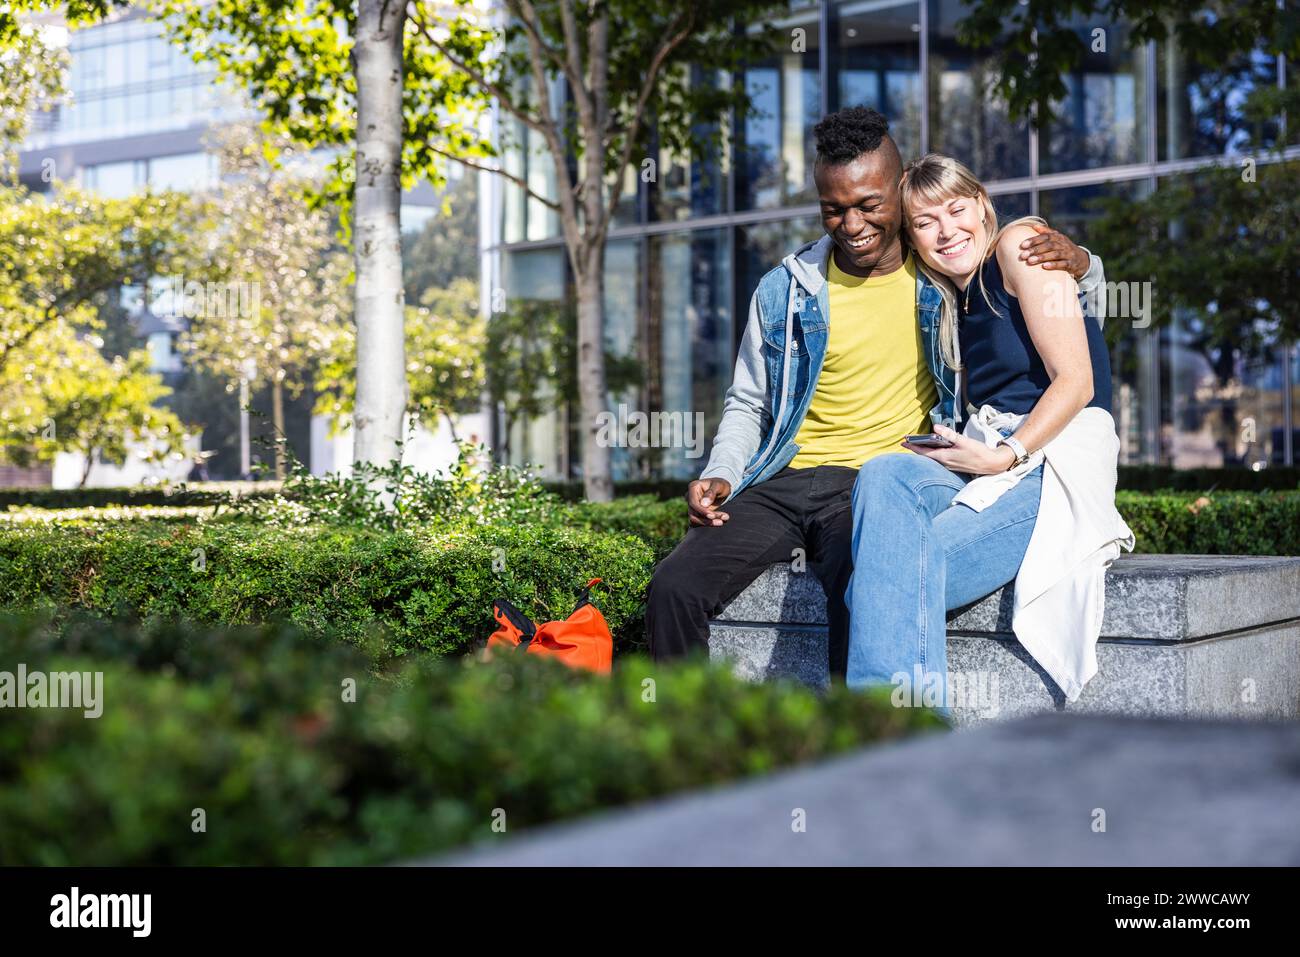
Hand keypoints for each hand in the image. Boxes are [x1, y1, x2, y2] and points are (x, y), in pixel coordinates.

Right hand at [687, 477, 732, 526]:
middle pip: (693, 513)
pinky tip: (721, 521)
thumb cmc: (720, 484)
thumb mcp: (719, 485)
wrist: (721, 488)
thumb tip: (703, 504)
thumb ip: (711, 493)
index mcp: (693, 487)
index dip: (701, 511)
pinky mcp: (696, 513)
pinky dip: (709, 523)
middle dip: (707, 519)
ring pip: (695, 520)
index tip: (712, 516)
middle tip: (723, 518)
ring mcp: (692, 506)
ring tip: (724, 519)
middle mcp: (690, 497)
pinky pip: (699, 522)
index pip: (693, 503)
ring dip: (709, 523)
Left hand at [901, 424, 1016, 474]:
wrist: (992, 464)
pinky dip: (933, 453)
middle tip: (907, 441)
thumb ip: (949, 434)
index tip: (903, 442)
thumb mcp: (964, 441)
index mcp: (945, 457)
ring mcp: (949, 465)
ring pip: (932, 457)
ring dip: (924, 450)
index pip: (923, 452)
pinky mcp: (954, 465)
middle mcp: (945, 463)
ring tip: (917, 443)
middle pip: (926, 455)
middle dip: (916, 448)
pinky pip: (938, 459)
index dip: (912, 447)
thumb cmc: (979, 452)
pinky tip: (933, 448)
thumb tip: (935, 427)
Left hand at [1018, 223, 1089, 279]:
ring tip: (1030, 261)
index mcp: (1058, 237)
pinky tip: (1044, 267)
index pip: (1045, 236)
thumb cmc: (1064, 248)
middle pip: (1049, 245)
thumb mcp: (1057, 239)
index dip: (1034, 240)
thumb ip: (1046, 232)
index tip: (1022, 245)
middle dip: (1035, 250)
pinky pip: (1063, 264)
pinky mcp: (1071, 264)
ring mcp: (1068, 254)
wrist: (1082, 260)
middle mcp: (1063, 244)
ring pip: (1055, 254)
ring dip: (1042, 257)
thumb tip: (1034, 225)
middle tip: (1023, 255)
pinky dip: (1054, 265)